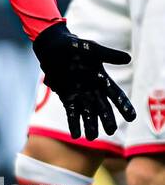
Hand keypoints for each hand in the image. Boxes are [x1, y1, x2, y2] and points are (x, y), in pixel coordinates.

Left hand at [33, 21, 134, 140]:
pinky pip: (72, 114)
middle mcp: (94, 91)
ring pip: (88, 114)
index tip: (131, 117)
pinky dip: (74, 124)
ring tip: (91, 137)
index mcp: (103, 80)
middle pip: (103, 109)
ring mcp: (81, 96)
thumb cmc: (75, 47)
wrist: (53, 48)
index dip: (124, 106)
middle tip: (110, 130)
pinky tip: (76, 136)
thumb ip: (108, 55)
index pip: (116, 95)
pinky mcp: (68, 99)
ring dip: (90, 126)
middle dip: (107, 120)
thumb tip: (128, 58)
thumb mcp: (92, 49)